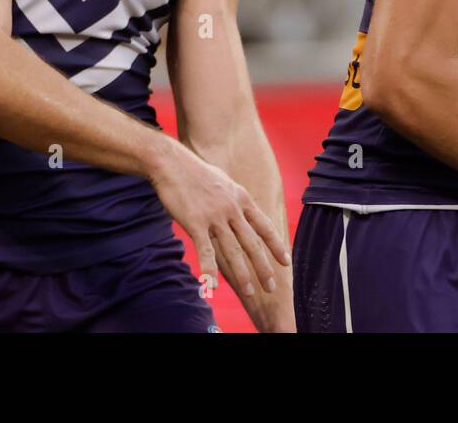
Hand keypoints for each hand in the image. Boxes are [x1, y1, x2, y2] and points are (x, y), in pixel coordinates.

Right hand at [150, 142, 291, 296]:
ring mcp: (215, 216)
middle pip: (252, 243)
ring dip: (243, 274)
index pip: (265, 226)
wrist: (171, 164)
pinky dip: (210, 270)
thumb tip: (242, 209)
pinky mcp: (196, 223)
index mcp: (242, 198)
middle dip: (264, 267)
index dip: (276, 245)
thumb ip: (234, 198)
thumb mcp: (224, 182)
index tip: (286, 262)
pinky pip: (206, 251)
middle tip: (272, 287)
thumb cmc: (195, 173)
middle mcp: (233, 208)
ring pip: (233, 251)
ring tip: (250, 292)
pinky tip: (212, 287)